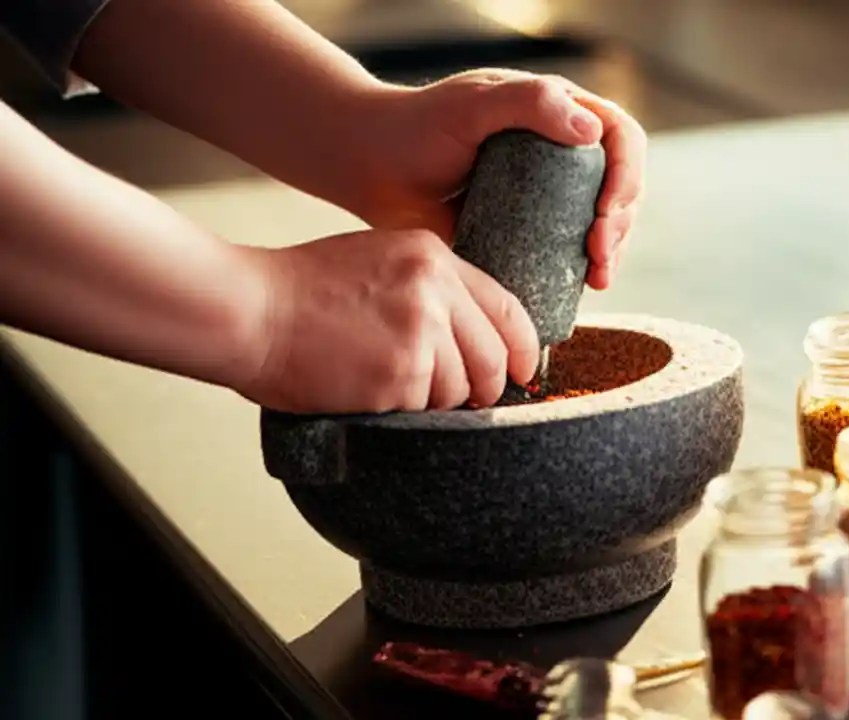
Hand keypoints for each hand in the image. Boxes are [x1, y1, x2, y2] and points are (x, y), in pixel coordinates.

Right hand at [239, 229, 539, 413]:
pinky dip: (401, 412)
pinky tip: (367, 392)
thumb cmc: (302, 291)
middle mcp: (434, 291)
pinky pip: (423, 409)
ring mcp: (419, 335)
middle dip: (483, 388)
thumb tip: (475, 335)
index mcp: (432, 257)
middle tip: (463, 399)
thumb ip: (430, 288)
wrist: (250, 311)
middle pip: (492, 359)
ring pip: (458, 391)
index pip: (506, 308)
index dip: (523, 348)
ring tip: (386, 384)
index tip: (526, 370)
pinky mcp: (399, 376)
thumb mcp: (377, 261)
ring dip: (432, 401)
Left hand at [348, 69, 646, 290]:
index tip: (606, 210)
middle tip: (600, 254)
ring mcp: (547, 196)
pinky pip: (568, 252)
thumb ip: (528, 103)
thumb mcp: (472, 105)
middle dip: (622, 223)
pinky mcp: (528, 233)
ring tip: (598, 279)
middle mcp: (561, 153)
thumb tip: (591, 131)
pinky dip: (581, 272)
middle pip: (621, 187)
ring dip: (612, 252)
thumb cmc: (415, 128)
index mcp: (558, 113)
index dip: (627, 175)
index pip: (620, 138)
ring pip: (604, 223)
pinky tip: (582, 289)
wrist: (371, 168)